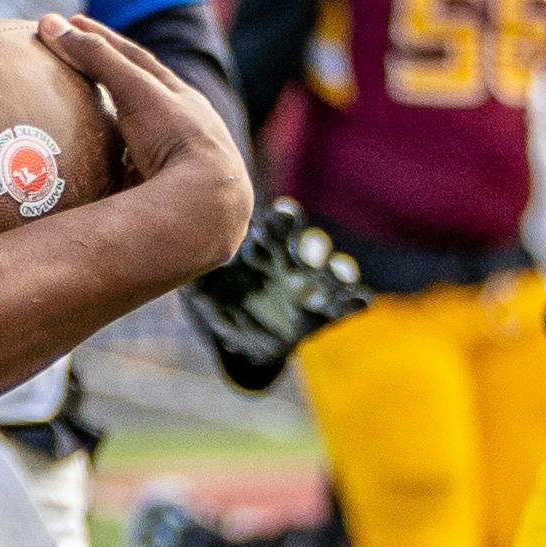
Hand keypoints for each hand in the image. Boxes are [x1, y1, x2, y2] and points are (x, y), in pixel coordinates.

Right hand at [35, 16, 254, 253]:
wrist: (205, 207)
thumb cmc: (176, 139)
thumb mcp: (136, 91)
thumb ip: (97, 58)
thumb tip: (49, 23)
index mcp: (182, 100)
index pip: (136, 60)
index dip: (102, 40)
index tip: (72, 23)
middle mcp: (181, 131)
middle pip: (140, 98)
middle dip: (111, 80)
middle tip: (73, 63)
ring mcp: (170, 166)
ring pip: (134, 140)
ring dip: (108, 129)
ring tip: (74, 121)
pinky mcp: (155, 199)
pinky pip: (122, 176)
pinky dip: (103, 168)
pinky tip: (85, 173)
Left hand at [185, 202, 370, 394]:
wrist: (233, 330)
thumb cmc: (215, 299)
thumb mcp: (201, 286)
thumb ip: (202, 272)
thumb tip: (184, 253)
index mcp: (266, 245)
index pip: (281, 225)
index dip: (283, 221)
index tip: (283, 217)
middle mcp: (291, 260)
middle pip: (309, 244)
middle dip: (311, 246)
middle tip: (307, 251)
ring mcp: (308, 285)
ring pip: (331, 271)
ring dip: (335, 271)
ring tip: (336, 273)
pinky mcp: (318, 314)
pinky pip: (340, 306)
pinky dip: (353, 301)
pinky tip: (361, 300)